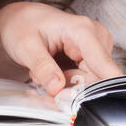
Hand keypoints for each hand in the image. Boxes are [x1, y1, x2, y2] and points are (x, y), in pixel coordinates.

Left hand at [0, 2, 121, 95]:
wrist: (21, 21)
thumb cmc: (22, 26)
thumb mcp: (25, 46)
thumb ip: (42, 67)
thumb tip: (57, 88)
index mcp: (83, 30)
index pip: (104, 65)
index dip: (99, 88)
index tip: (84, 104)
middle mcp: (96, 36)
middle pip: (97, 79)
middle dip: (71, 87)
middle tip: (47, 80)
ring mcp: (97, 47)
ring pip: (92, 82)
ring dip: (69, 85)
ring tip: (49, 71)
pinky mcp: (94, 56)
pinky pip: (87, 80)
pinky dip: (70, 82)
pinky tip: (56, 71)